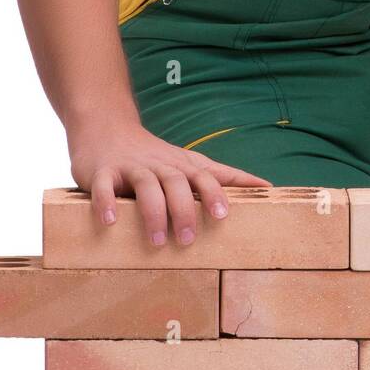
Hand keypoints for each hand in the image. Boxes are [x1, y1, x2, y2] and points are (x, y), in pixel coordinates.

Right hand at [68, 121, 271, 246]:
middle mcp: (159, 165)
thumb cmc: (156, 156)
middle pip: (176, 183)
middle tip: (188, 240)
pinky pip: (103, 186)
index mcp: (182, 166)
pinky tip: (110, 221)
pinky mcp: (102, 172)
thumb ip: (225, 176)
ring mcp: (131, 167)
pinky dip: (106, 202)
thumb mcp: (190, 163)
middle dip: (184, 210)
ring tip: (157, 240)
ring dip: (152, 212)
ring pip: (145, 185)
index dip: (214, 194)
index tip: (224, 215)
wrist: (108, 128)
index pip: (203, 176)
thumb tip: (267, 186)